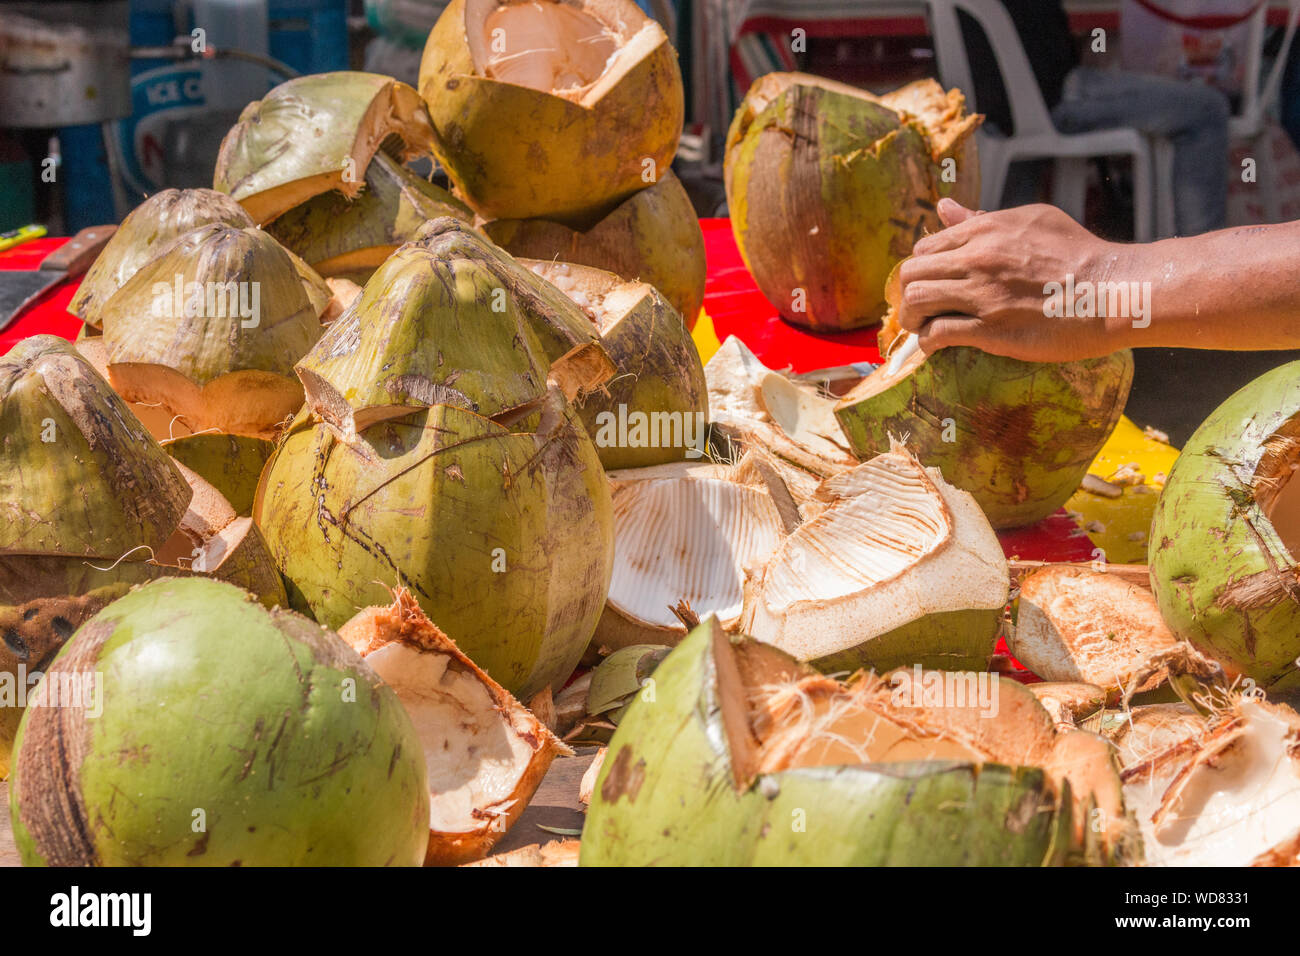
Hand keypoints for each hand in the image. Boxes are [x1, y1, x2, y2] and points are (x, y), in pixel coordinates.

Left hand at [897, 200, 1126, 361]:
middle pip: (911, 274)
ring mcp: (982, 294)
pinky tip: (936, 345)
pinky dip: (928, 342)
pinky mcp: (991, 328)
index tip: (931, 284)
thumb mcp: (1031, 220)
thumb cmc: (1078, 254)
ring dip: (912, 319)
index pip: (925, 247)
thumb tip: (944, 206)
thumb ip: (983, 218)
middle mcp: (977, 258)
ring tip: (923, 327)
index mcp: (985, 229)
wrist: (1112, 290)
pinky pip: (938, 334)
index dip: (922, 268)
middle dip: (908, 294)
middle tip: (919, 309)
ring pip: (917, 302)